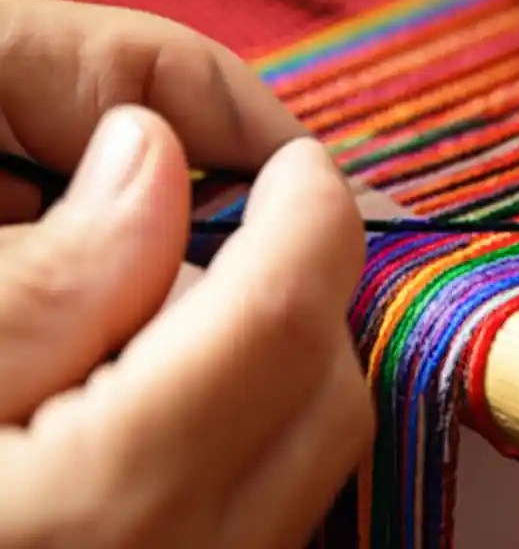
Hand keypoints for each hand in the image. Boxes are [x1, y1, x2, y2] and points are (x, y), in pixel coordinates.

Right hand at [0, 0, 372, 546]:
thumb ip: (41, 283)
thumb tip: (152, 159)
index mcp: (108, 499)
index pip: (280, 320)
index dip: (307, 217)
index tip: (293, 165)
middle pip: (324, 391)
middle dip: (296, 295)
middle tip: (203, 243)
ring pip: (312, 455)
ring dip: (276, 368)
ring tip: (149, 334)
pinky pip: (274, 512)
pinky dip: (252, 437)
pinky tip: (150, 413)